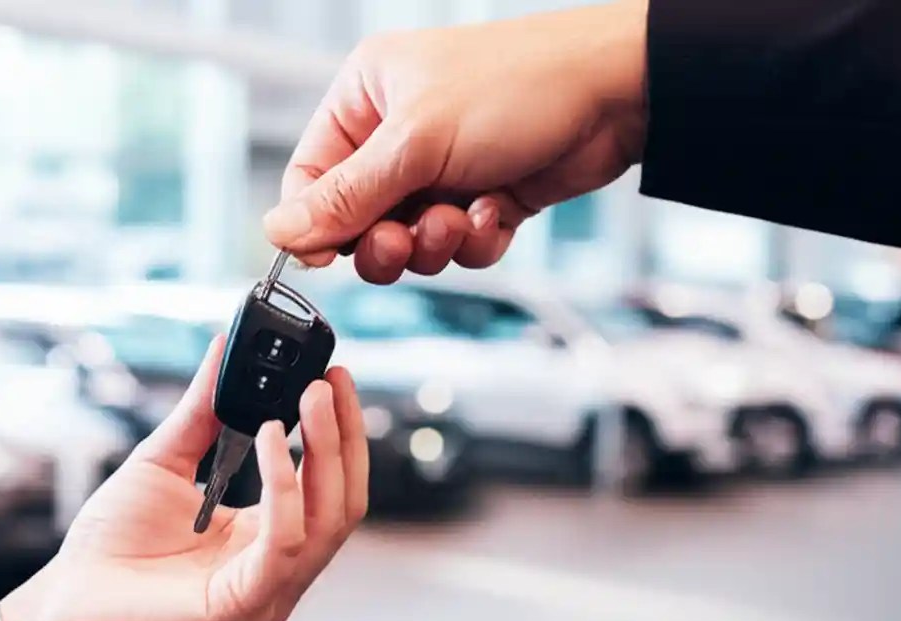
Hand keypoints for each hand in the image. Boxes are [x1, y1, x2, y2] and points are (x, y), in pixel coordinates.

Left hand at [0, 336, 367, 620]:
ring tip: (310, 395)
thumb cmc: (107, 549)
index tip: (332, 374)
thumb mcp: (162, 461)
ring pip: (330, 519)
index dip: (339, 430)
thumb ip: (200, 411)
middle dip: (344, 433)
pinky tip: (269, 437)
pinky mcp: (244, 607)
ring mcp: (267, 592)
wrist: (61, 608)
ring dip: (327, 449)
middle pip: (343, 499)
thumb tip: (224, 351)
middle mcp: (277, 568)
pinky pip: (285, 541)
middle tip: (328, 378)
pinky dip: (285, 484)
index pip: (328, 484)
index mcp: (264, 538)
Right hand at [264, 0, 648, 283]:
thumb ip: (346, 197)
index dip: (316, 223)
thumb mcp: (416, 143)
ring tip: (461, 217)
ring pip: (407, 240)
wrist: (620, 93)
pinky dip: (474, 240)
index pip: (310, 177)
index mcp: (365, 97)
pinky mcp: (480, 195)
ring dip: (434, 242)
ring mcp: (441, 167)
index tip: (331, 254)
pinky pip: (454, 244)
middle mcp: (396, 133)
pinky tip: (498, 210)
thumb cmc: (519, 86)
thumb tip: (280, 230)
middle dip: (385, 239)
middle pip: (356, 219)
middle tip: (406, 239)